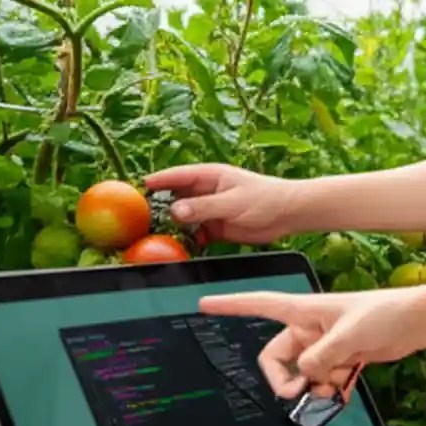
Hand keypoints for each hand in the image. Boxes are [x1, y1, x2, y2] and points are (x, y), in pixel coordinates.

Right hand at [144, 163, 299, 243]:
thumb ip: (203, 207)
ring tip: (152, 238)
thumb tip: (175, 211)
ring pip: (183, 218)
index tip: (137, 189)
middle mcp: (206, 192)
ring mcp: (210, 210)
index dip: (156, 182)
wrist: (288, 214)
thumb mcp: (232, 202)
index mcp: (209, 177)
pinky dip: (186, 240)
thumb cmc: (264, 199)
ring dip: (171, 227)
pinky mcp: (217, 228)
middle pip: (175, 198)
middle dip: (159, 208)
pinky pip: (195, 234)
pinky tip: (176, 249)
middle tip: (139, 221)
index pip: (176, 176)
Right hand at [198, 289, 423, 397]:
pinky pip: (321, 380)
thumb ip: (323, 357)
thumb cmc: (384, 314)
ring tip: (336, 384)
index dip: (231, 305)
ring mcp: (323, 344)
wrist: (415, 321)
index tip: (204, 305)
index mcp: (304, 311)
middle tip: (300, 393)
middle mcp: (309, 327)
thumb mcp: (350, 335)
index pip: (260, 304)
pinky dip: (329, 388)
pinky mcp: (339, 358)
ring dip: (314, 386)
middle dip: (286, 380)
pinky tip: (345, 385)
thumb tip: (304, 376)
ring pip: (301, 374)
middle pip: (277, 359)